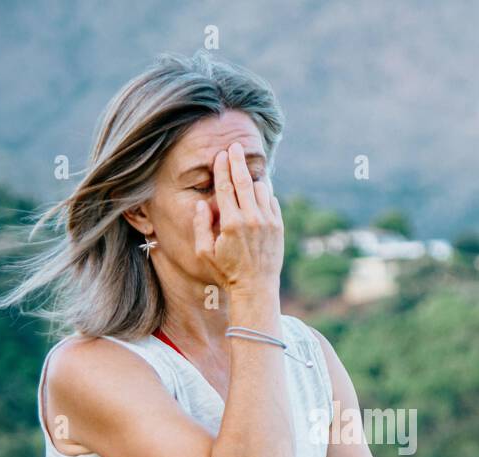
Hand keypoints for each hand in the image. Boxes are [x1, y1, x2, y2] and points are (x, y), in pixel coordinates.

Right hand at [193, 141, 283, 296]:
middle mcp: (251, 219)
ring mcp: (267, 222)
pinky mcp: (278, 226)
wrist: (256, 287)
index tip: (221, 155)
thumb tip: (202, 203)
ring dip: (252, 179)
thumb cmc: (226, 271)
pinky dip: (264, 193)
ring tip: (245, 174)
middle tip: (235, 146)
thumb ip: (200, 227)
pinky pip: (271, 200)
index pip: (224, 188)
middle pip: (244, 181)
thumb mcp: (204, 253)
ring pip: (260, 188)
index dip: (222, 168)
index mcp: (231, 224)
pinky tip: (257, 191)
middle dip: (238, 161)